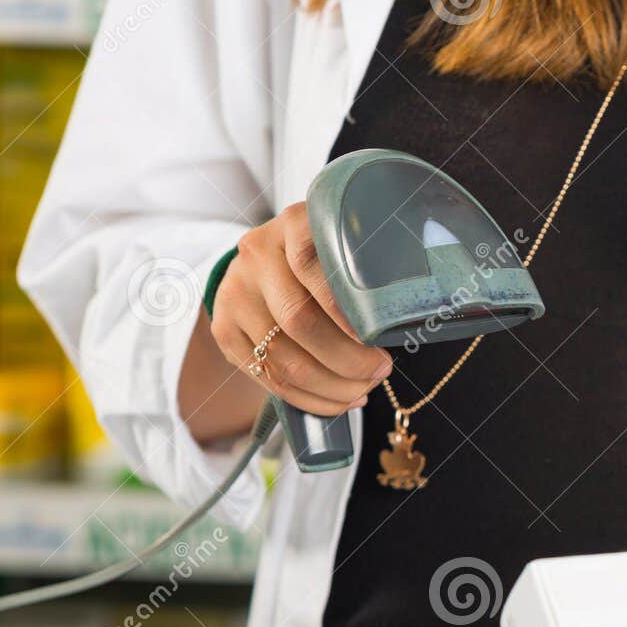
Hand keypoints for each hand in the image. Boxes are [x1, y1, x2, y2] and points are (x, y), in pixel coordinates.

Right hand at [210, 203, 392, 416]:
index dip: (344, 311)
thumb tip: (401, 324)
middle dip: (347, 359)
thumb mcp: (341, 246)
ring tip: (363, 391)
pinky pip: (268, 378)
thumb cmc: (323, 259)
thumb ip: (363, 269)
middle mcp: (256, 255)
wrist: (264, 261)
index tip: (376, 340)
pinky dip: (309, 399)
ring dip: (331, 387)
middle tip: (380, 371)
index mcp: (292, 226)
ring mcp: (234, 293)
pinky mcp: (225, 329)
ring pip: (283, 358)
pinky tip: (339, 401)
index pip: (312, 266)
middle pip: (298, 321)